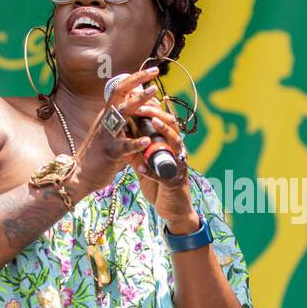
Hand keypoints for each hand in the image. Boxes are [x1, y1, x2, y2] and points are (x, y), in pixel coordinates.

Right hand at [69, 67, 161, 195]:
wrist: (80, 175)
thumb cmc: (99, 154)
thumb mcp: (111, 132)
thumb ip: (124, 120)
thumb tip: (139, 105)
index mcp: (107, 114)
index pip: (120, 90)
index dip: (135, 78)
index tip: (151, 70)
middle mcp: (106, 120)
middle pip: (120, 93)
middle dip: (137, 80)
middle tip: (154, 72)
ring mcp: (107, 135)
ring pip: (122, 114)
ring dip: (138, 102)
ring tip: (153, 93)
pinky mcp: (110, 153)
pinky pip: (124, 146)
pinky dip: (135, 143)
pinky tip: (147, 140)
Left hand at [131, 93, 197, 229]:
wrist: (174, 209)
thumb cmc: (160, 183)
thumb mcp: (148, 161)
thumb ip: (141, 147)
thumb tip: (127, 131)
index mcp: (170, 146)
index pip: (165, 122)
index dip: (154, 109)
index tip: (140, 98)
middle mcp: (178, 152)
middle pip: (173, 127)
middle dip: (158, 115)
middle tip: (144, 107)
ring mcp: (178, 166)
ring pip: (175, 144)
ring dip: (164, 133)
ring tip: (153, 124)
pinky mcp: (175, 182)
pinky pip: (163, 174)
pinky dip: (151, 171)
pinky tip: (140, 167)